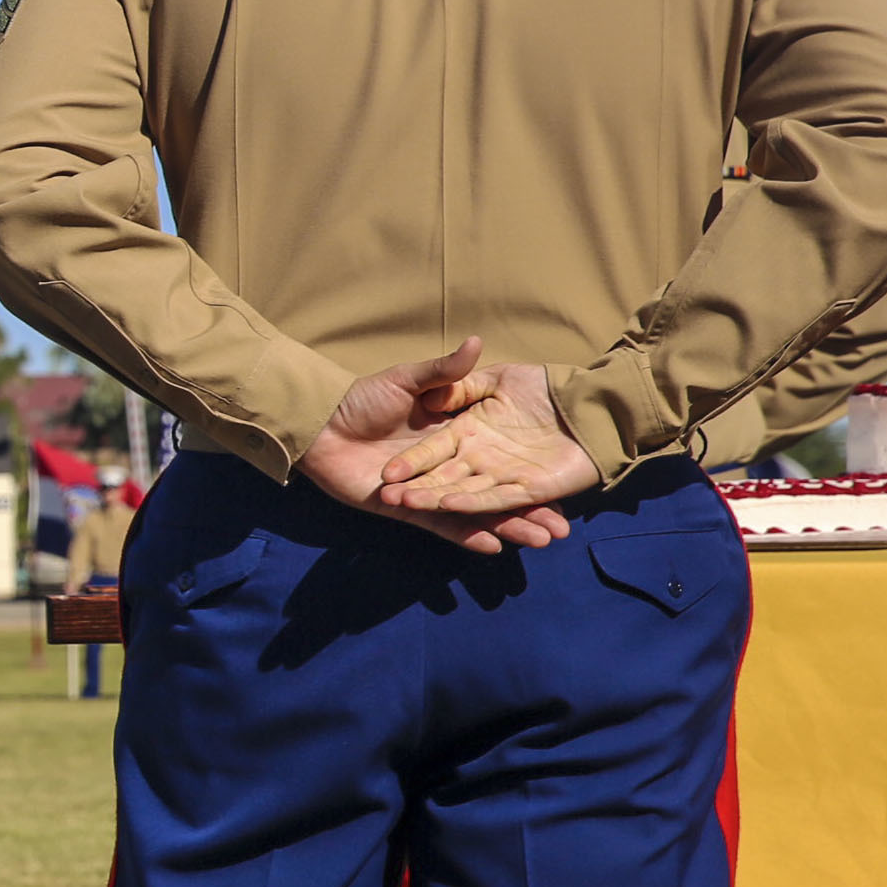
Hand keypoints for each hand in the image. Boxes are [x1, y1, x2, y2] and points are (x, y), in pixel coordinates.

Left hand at [299, 338, 573, 555]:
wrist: (319, 424)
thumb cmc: (361, 398)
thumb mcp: (407, 379)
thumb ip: (444, 370)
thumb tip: (478, 341)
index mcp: (455, 439)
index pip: (500, 460)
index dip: (530, 472)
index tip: (566, 485)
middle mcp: (448, 468)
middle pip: (494, 494)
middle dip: (527, 512)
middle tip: (561, 529)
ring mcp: (428, 491)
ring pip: (473, 513)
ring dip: (505, 528)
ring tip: (538, 541)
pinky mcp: (405, 508)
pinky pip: (440, 524)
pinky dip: (464, 534)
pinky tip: (492, 545)